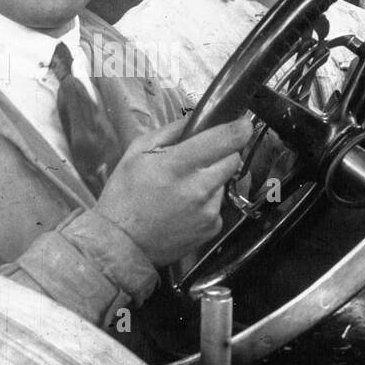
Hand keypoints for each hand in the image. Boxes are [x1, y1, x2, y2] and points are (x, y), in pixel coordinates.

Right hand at [95, 116, 253, 265]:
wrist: (122, 245)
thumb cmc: (124, 195)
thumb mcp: (136, 153)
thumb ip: (169, 132)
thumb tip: (195, 119)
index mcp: (177, 165)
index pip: (223, 140)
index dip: (238, 129)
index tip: (243, 124)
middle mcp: (198, 189)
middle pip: (233, 159)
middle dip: (222, 154)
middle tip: (200, 159)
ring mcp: (208, 211)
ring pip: (224, 182)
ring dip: (211, 180)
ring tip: (183, 189)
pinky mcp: (212, 228)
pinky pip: (218, 205)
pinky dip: (206, 203)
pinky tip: (185, 209)